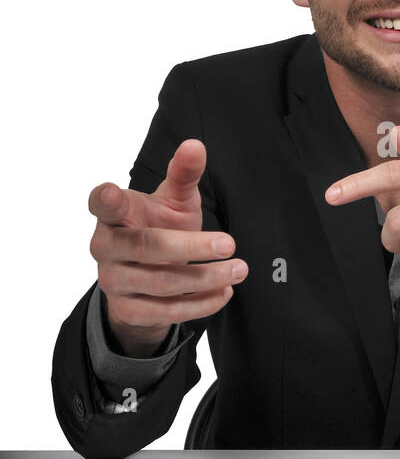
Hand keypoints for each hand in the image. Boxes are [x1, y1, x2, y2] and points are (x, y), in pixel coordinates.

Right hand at [88, 139, 246, 355]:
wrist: (146, 277)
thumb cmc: (159, 227)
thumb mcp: (173, 201)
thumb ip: (183, 174)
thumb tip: (195, 146)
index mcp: (113, 215)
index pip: (102, 204)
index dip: (106, 200)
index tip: (113, 193)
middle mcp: (106, 247)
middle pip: (149, 247)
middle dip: (193, 247)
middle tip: (230, 244)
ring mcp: (113, 281)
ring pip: (163, 283)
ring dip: (207, 277)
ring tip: (239, 269)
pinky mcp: (128, 311)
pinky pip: (167, 312)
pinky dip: (201, 303)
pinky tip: (224, 291)